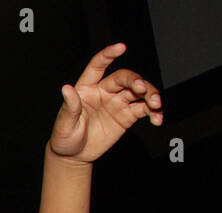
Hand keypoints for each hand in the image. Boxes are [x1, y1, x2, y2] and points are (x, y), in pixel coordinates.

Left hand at [50, 42, 162, 164]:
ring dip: (150, 94)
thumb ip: (69, 107)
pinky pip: (145, 109)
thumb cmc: (65, 138)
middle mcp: (105, 91)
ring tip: (155, 104)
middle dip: (136, 80)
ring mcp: (118, 102)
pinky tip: (157, 119)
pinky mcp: (127, 115)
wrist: (74, 156)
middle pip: (124, 78)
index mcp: (87, 88)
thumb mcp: (64, 124)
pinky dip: (154, 112)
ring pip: (139, 91)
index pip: (98, 66)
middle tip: (142, 89)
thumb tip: (66, 88)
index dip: (108, 55)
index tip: (121, 47)